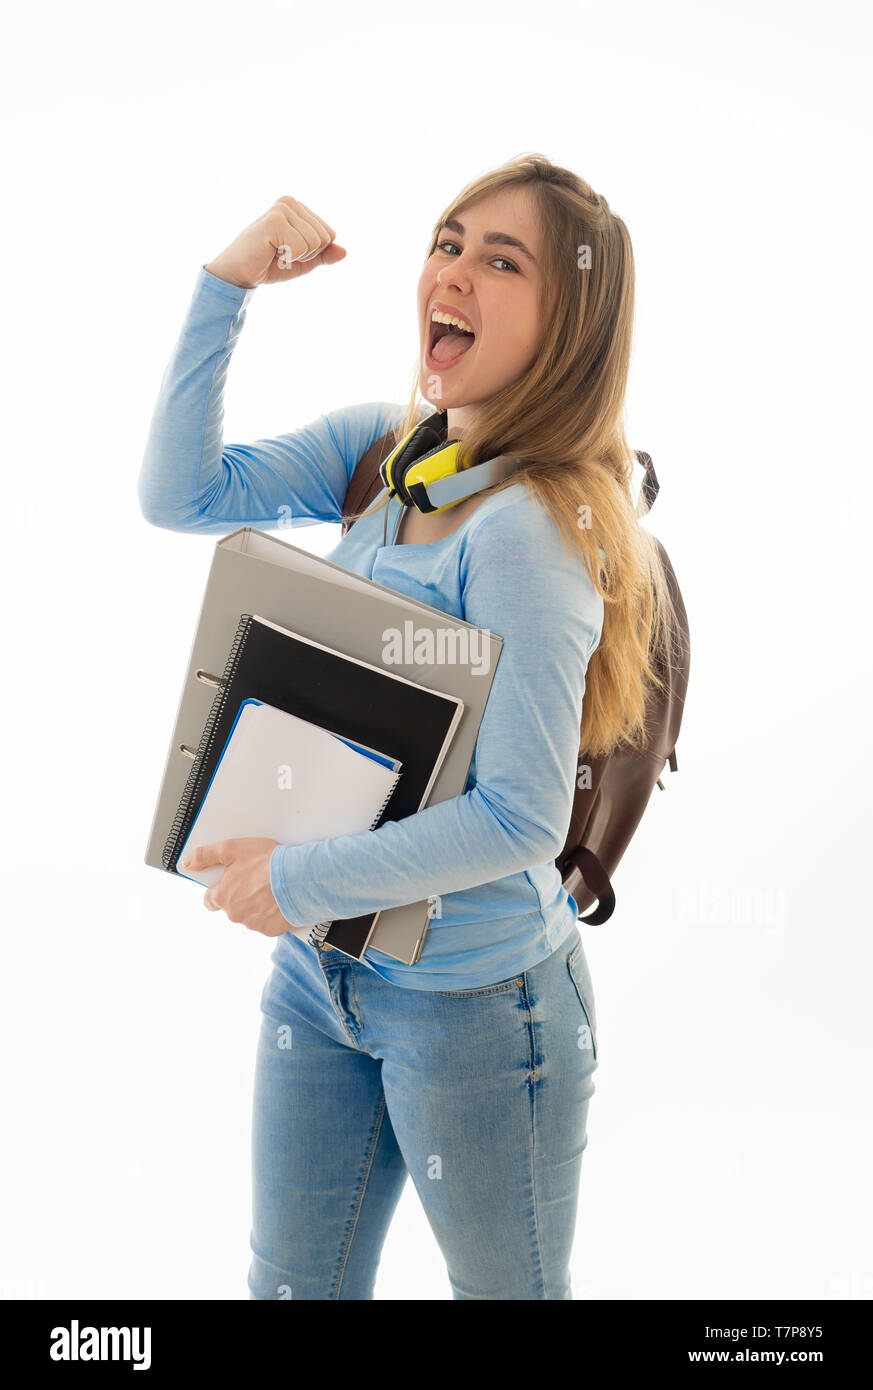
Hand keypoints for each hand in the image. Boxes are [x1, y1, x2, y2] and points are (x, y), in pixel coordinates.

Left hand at [179, 837, 307, 937]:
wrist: (300, 877)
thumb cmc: (268, 862)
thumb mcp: (233, 848)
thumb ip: (206, 855)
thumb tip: (188, 863)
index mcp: (223, 897)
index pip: (209, 900)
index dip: (218, 889)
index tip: (229, 881)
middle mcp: (235, 915)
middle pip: (231, 907)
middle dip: (240, 895)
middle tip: (255, 879)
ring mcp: (254, 924)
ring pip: (249, 915)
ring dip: (256, 904)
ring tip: (270, 887)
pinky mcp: (272, 930)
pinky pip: (267, 922)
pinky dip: (271, 913)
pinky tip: (279, 900)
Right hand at [204, 196, 346, 288]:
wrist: (239, 272)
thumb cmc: (269, 264)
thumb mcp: (304, 261)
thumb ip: (324, 255)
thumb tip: (344, 251)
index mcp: (298, 207)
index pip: (330, 234)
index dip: (313, 252)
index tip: (289, 251)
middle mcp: (290, 202)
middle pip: (325, 238)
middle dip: (307, 254)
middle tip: (281, 254)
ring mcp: (281, 209)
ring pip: (315, 242)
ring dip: (297, 256)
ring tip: (275, 252)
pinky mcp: (274, 220)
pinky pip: (302, 247)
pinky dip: (288, 257)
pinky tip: (270, 252)